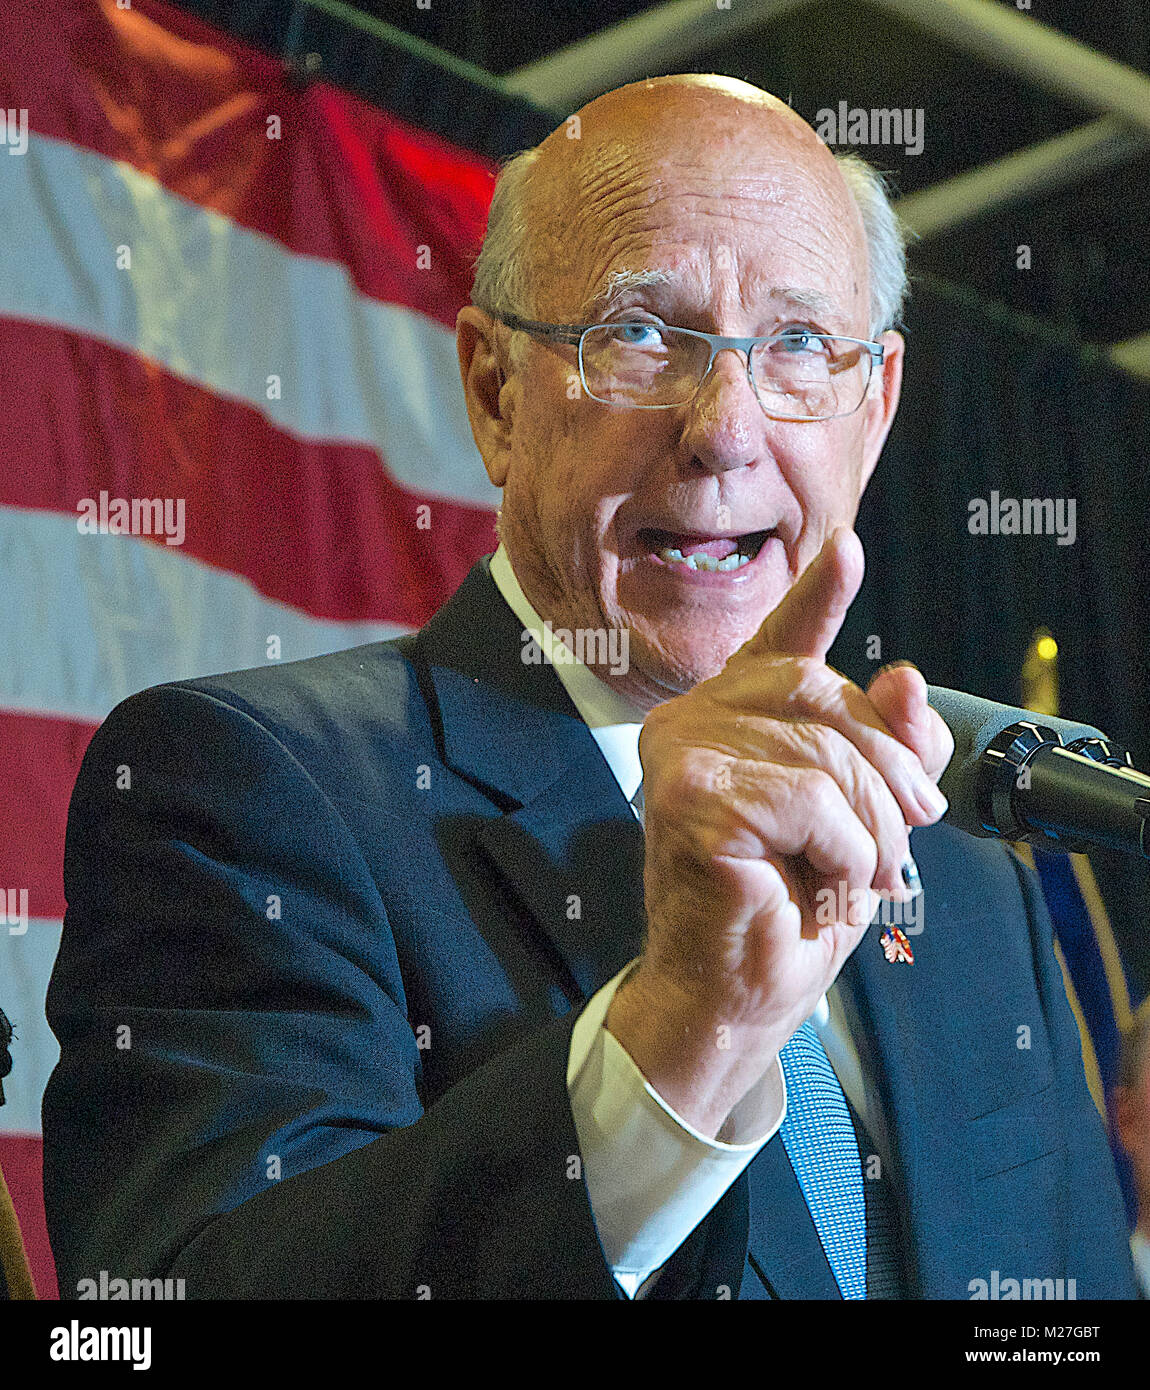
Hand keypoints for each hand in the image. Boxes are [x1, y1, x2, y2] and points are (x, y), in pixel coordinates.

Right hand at [605, 527, 952, 1136]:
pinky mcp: (689, 794)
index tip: (848, 552)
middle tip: (900, 844)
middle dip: (889, 776)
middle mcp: (695, 716)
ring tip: (862, 874)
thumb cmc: (788, 906)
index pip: (782, 643)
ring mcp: (682, 749)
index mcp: (733, 716)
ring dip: (872, 826)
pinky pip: (810, 797)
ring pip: (828, 752)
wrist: (735, 994)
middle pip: (830, 696)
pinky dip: (844, 848)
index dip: (819, 596)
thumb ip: (891, 749)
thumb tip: (908, 677)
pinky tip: (825, 878)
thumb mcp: (864, 818)